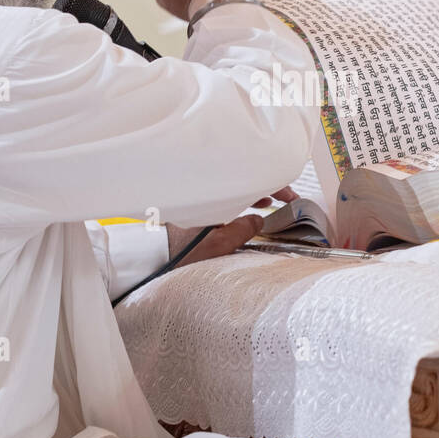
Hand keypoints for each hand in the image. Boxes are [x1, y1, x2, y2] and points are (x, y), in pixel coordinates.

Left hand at [165, 187, 295, 266]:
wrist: (148, 257)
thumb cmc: (178, 251)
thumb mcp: (216, 245)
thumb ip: (241, 231)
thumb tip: (259, 220)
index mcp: (217, 196)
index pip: (252, 181)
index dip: (275, 185)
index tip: (290, 195)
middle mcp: (210, 193)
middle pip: (245, 180)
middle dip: (268, 186)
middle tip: (286, 197)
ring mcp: (203, 198)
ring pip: (236, 187)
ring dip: (255, 192)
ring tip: (271, 201)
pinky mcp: (197, 207)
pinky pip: (226, 195)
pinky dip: (241, 198)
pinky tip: (247, 207)